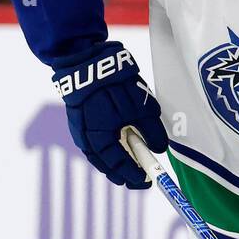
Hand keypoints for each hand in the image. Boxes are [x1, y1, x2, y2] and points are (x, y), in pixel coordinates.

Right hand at [52, 42, 167, 186]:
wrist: (84, 59)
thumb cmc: (114, 83)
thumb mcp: (141, 106)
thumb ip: (152, 130)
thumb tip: (159, 149)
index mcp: (100, 138)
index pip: (118, 165)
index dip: (134, 174)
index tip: (147, 180)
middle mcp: (86, 139)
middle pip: (107, 165)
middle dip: (124, 173)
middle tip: (140, 179)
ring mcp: (80, 130)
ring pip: (99, 156)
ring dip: (114, 164)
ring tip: (129, 169)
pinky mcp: (79, 121)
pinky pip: (93, 144)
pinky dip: (106, 152)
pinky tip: (115, 151)